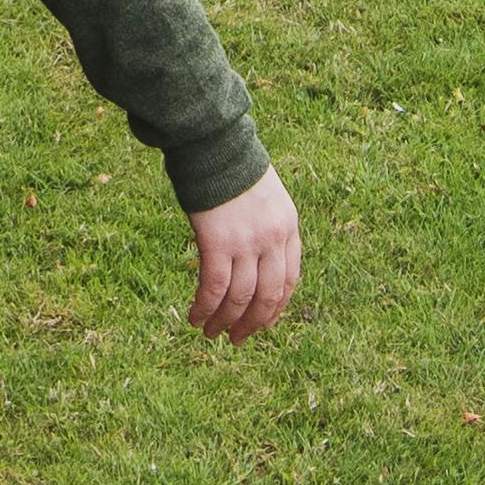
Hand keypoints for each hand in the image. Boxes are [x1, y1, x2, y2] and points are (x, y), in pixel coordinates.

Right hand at [186, 165, 300, 342]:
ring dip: (225, 321)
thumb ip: (267, 230)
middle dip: (252, 323)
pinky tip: (195, 318)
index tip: (263, 323)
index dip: (276, 308)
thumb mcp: (266, 199)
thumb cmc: (233, 170)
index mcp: (289, 228)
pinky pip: (214, 287)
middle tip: (237, 339)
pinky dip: (205, 308)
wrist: (215, 145)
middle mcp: (272, 239)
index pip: (290, 280)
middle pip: (268, 295)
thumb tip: (255, 266)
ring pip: (240, 297)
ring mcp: (247, 242)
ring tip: (211, 333)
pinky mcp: (218, 242)